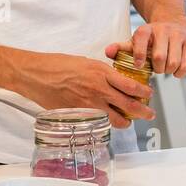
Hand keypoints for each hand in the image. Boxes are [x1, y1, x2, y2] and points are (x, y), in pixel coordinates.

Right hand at [11, 52, 155, 129]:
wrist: (35, 75)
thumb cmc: (57, 65)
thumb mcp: (86, 63)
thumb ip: (101, 73)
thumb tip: (112, 80)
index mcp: (102, 73)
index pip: (131, 85)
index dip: (143, 92)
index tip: (149, 94)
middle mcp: (98, 89)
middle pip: (128, 104)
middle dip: (143, 111)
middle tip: (150, 114)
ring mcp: (88, 104)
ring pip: (115, 118)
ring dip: (126, 121)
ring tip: (130, 121)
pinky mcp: (78, 114)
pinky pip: (98, 121)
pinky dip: (106, 123)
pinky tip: (108, 122)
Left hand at [106, 17, 185, 77]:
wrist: (173, 22)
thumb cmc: (151, 37)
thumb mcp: (136, 40)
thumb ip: (121, 48)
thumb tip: (107, 52)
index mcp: (146, 30)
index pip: (141, 42)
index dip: (139, 56)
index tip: (139, 66)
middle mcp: (163, 30)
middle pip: (160, 56)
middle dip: (157, 68)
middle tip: (156, 69)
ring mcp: (178, 36)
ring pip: (174, 62)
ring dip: (168, 71)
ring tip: (165, 68)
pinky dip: (179, 72)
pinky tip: (175, 70)